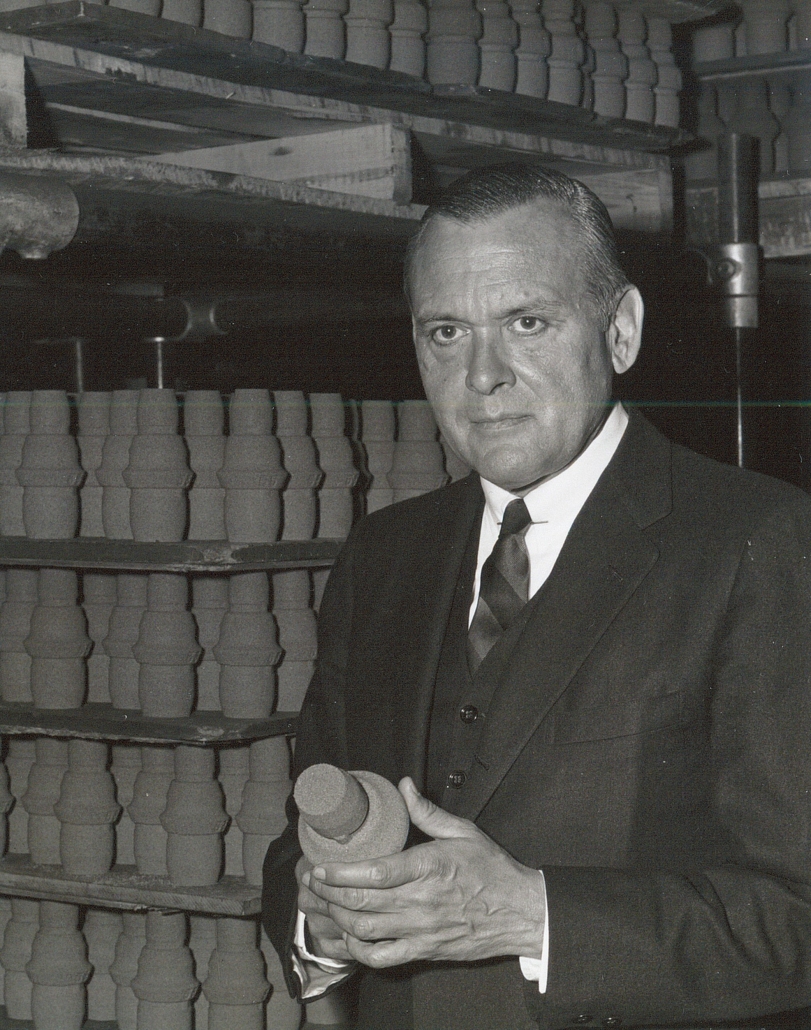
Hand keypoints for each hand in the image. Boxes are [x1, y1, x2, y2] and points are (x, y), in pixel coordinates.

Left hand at [304, 777, 545, 968]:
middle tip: (311, 882)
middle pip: (361, 903)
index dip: (341, 873)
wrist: (520, 912)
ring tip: (323, 903)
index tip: (321, 866)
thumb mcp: (463, 831)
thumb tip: (404, 786)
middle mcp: (421, 901)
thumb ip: (427, 811)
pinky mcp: (424, 950)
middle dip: (328, 893)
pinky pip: (383, 957)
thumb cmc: (492, 870)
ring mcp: (421, 929)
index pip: (375, 873)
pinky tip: (349, 936)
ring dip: (337, 918)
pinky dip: (359, 950)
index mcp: (428, 867)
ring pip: (365, 930)